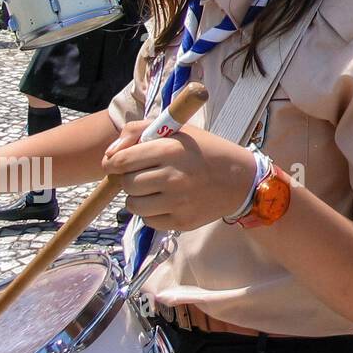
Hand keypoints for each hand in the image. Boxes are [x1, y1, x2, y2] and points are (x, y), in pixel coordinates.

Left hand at [103, 119, 258, 231]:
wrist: (242, 179)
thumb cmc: (206, 151)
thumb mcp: (179, 130)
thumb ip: (139, 131)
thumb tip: (110, 154)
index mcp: (171, 149)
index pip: (122, 160)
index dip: (113, 162)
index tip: (118, 163)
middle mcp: (173, 176)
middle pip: (126, 184)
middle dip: (129, 179)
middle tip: (144, 175)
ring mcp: (178, 202)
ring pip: (133, 205)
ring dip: (138, 197)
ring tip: (154, 189)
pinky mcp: (181, 222)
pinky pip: (148, 221)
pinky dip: (152, 212)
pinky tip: (167, 202)